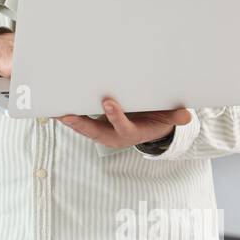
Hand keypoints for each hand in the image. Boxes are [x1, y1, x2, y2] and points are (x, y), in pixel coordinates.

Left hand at [58, 97, 191, 148]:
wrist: (149, 127)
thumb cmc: (158, 118)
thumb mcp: (170, 118)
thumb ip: (176, 117)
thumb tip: (186, 116)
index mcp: (132, 134)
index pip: (123, 127)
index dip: (116, 116)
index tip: (109, 102)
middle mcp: (114, 136)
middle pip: (95, 131)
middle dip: (81, 124)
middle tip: (67, 115)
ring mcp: (103, 133)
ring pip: (84, 128)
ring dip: (68, 121)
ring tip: (53, 111)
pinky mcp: (95, 127)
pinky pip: (79, 122)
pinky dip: (67, 116)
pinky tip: (53, 108)